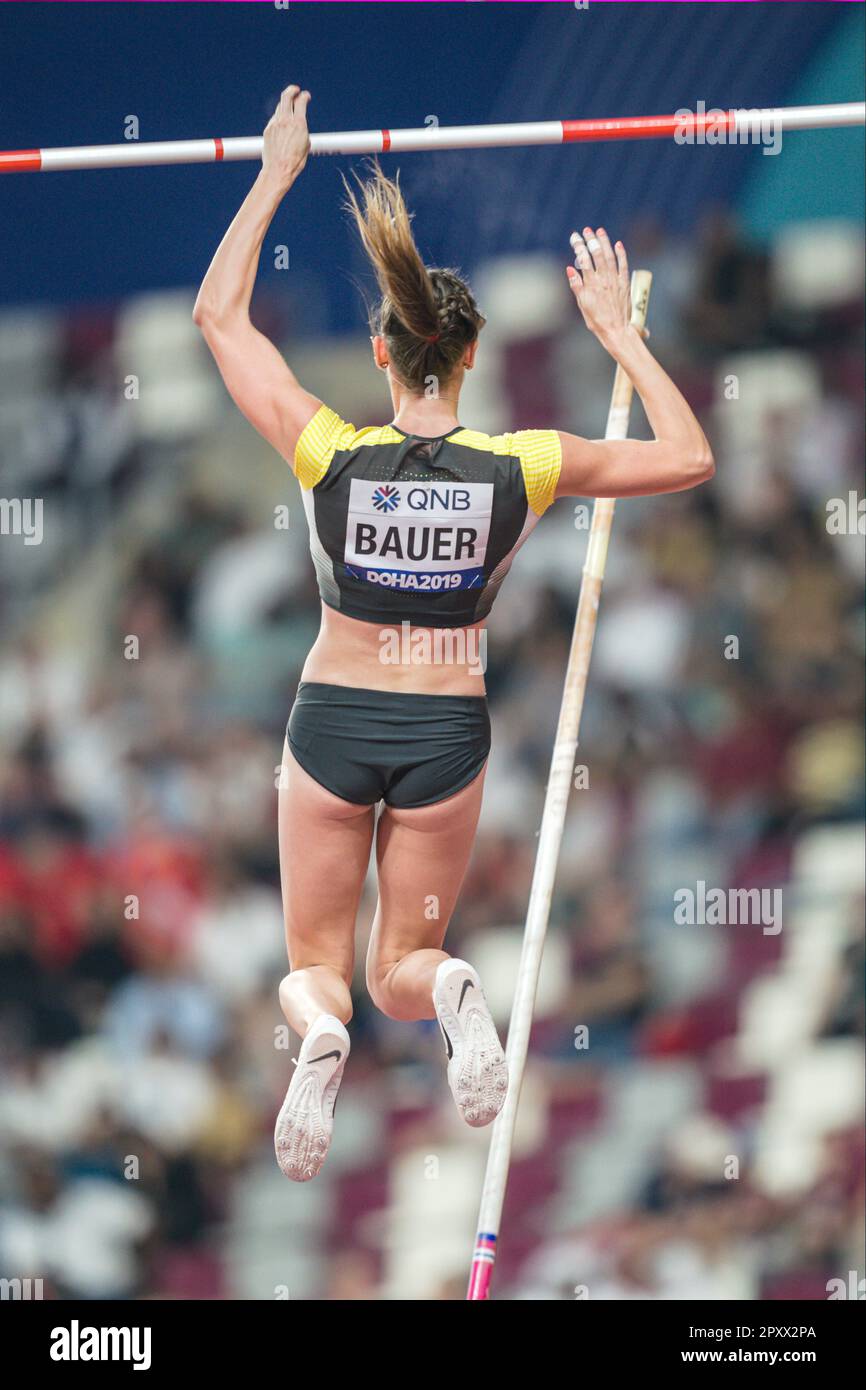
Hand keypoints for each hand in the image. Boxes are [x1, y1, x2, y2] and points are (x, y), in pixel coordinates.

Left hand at [261, 85, 310, 189]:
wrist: (278, 170)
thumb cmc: (294, 162)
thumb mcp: (306, 145)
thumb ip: (303, 130)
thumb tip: (301, 125)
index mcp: (299, 124)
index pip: (301, 101)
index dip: (304, 96)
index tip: (306, 96)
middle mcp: (286, 120)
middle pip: (286, 96)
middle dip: (292, 90)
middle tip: (295, 90)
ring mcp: (275, 124)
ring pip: (280, 107)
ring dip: (285, 104)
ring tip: (289, 107)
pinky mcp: (268, 129)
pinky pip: (274, 119)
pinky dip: (279, 117)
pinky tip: (282, 123)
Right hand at [566, 227, 634, 346]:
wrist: (617, 330)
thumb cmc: (597, 321)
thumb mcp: (582, 305)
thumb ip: (576, 286)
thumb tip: (570, 269)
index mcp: (591, 285)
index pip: (583, 260)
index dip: (579, 246)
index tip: (575, 237)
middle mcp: (604, 280)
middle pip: (597, 255)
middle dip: (591, 240)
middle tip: (586, 230)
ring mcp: (615, 281)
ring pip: (610, 256)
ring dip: (605, 242)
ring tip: (600, 231)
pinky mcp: (625, 283)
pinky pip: (623, 265)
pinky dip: (621, 253)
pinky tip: (617, 244)